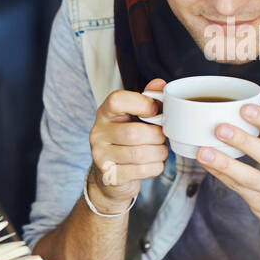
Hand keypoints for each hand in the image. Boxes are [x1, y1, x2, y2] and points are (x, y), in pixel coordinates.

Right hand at [88, 79, 169, 211]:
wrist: (111, 174)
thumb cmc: (126, 140)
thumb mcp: (133, 116)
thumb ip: (147, 99)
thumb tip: (160, 84)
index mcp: (105, 114)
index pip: (117, 100)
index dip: (141, 103)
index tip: (154, 110)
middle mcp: (98, 133)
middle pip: (133, 133)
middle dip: (157, 136)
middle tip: (162, 137)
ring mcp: (101, 155)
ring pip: (139, 154)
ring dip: (159, 152)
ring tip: (160, 150)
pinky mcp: (110, 175)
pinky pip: (141, 170)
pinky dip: (155, 167)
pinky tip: (154, 163)